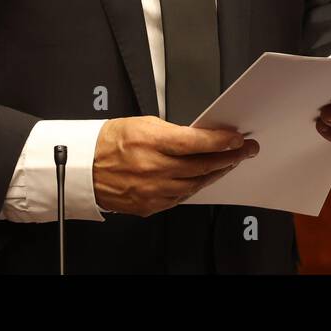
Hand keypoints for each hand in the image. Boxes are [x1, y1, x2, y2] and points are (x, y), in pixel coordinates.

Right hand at [92, 116, 259, 216]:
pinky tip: (205, 178)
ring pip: (196, 184)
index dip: (221, 141)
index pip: (196, 143)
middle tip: (245, 150)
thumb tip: (200, 137)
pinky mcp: (150, 205)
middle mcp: (153, 168)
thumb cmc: (111, 141)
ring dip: (216, 173)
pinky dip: (196, 187)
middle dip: (228, 157)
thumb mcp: (143, 124)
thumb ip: (173, 132)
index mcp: (151, 142)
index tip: (236, 138)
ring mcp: (152, 190)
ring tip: (229, 163)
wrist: (85, 167)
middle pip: (202, 166)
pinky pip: (181, 197)